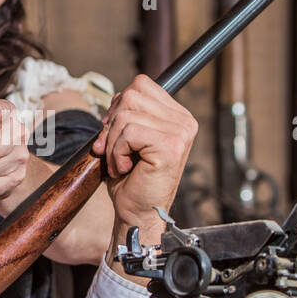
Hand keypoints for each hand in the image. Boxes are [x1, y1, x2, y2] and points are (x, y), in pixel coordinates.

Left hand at [91, 75, 197, 240]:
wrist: (138, 213)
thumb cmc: (132, 179)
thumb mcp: (127, 138)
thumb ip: (127, 114)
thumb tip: (115, 100)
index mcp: (177, 116)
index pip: (141, 84)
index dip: (118, 107)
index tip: (113, 134)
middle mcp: (184, 121)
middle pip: (131, 95)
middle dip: (112, 125)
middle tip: (114, 151)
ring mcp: (180, 133)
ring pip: (126, 114)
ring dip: (113, 142)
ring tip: (122, 162)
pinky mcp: (170, 146)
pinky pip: (129, 133)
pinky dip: (117, 153)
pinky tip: (126, 168)